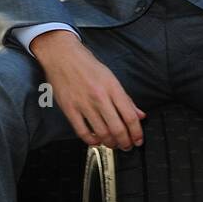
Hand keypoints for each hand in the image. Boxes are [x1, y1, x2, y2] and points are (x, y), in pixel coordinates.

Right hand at [30, 30, 145, 150]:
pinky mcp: (70, 109)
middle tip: (127, 145)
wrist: (63, 56)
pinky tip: (96, 140)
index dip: (137, 132)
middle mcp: (99, 97)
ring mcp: (84, 104)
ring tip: (113, 144)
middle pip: (117, 128)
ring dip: (110, 143)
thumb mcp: (111, 78)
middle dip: (125, 142)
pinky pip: (82, 132)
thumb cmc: (87, 65)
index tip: (138, 139)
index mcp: (113, 88)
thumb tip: (139, 114)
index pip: (130, 116)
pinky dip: (91, 140)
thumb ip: (126, 99)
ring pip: (101, 132)